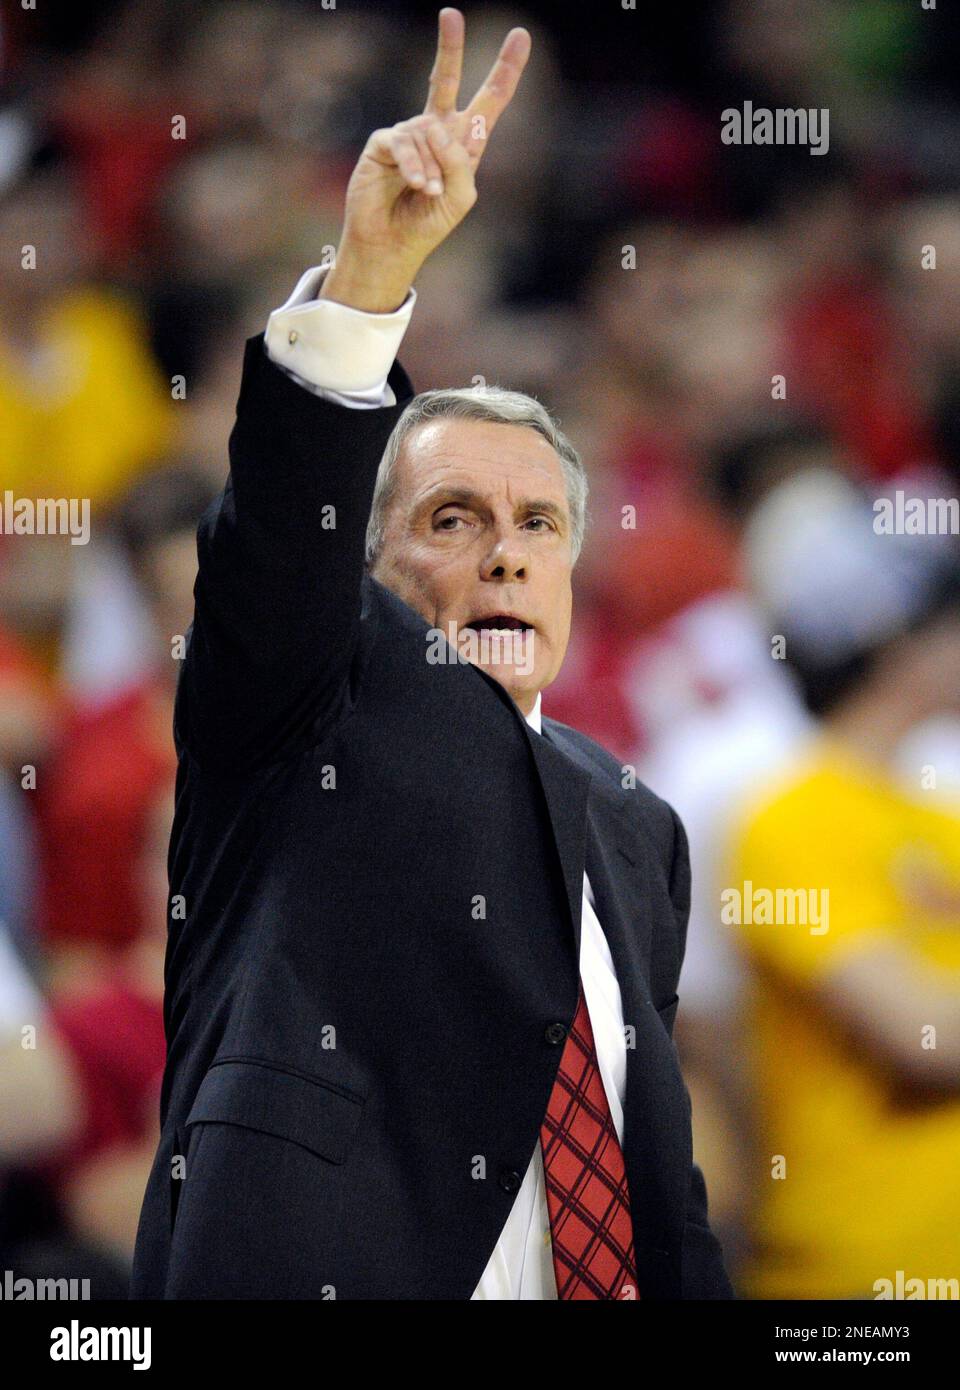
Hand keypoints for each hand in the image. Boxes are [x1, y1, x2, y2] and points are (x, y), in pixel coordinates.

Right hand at [321, 7, 530, 311]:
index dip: (505, 71)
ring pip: (427, 132)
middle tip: (450, 14)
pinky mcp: (383, 144)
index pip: (489, 101)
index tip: (520, 37)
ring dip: (431, 167)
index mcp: (463, 144)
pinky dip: (414, 165)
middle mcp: (435, 132)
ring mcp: (409, 135)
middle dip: (450, 48)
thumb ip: (461, 162)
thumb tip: (436, 127)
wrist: (392, 244)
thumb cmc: (428, 224)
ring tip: (428, 192)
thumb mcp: (461, 197)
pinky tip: (418, 184)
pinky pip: (403, 142)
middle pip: (445, 80)